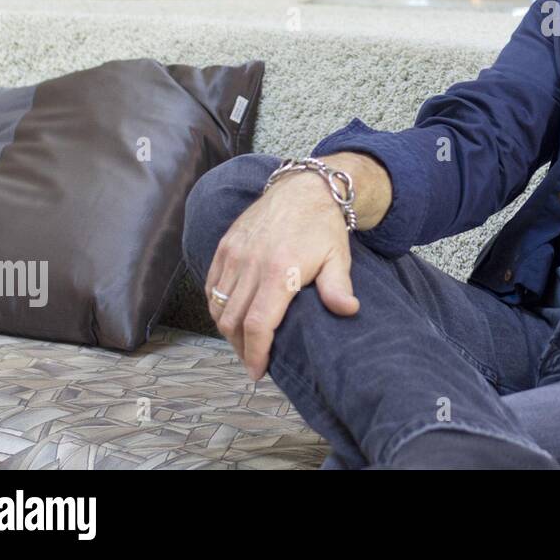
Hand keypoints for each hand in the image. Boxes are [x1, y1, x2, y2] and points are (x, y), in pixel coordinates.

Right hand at [204, 172, 359, 380]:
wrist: (303, 188)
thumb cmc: (323, 226)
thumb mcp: (338, 257)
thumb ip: (338, 287)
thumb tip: (348, 311)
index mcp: (279, 271)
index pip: (257, 324)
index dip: (254, 353)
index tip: (258, 371)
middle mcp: (250, 264)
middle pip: (233, 321)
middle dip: (240, 348)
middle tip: (253, 360)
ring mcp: (234, 254)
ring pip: (218, 305)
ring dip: (227, 329)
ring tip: (243, 342)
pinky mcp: (225, 246)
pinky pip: (211, 285)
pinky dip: (216, 306)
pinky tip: (231, 316)